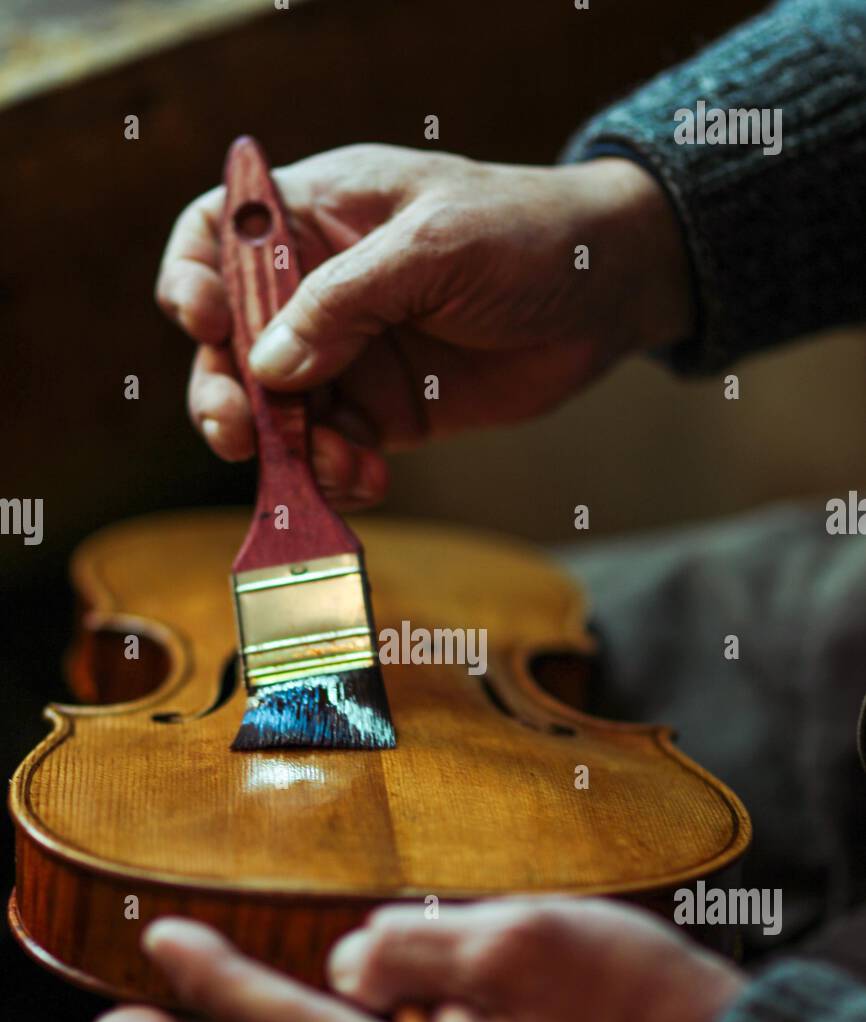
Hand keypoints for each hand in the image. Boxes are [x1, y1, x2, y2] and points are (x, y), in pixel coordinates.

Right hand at [157, 144, 692, 507]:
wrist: (607, 294)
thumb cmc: (526, 234)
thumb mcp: (435, 245)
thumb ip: (346, 300)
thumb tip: (268, 367)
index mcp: (315, 216)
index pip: (217, 237)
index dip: (193, 280)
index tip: (206, 321)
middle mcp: (315, 289)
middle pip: (229, 343)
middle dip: (224, 391)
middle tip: (241, 431)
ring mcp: (346, 355)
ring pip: (275, 412)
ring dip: (285, 451)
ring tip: (332, 467)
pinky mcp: (381, 412)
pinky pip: (331, 453)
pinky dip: (335, 477)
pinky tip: (365, 482)